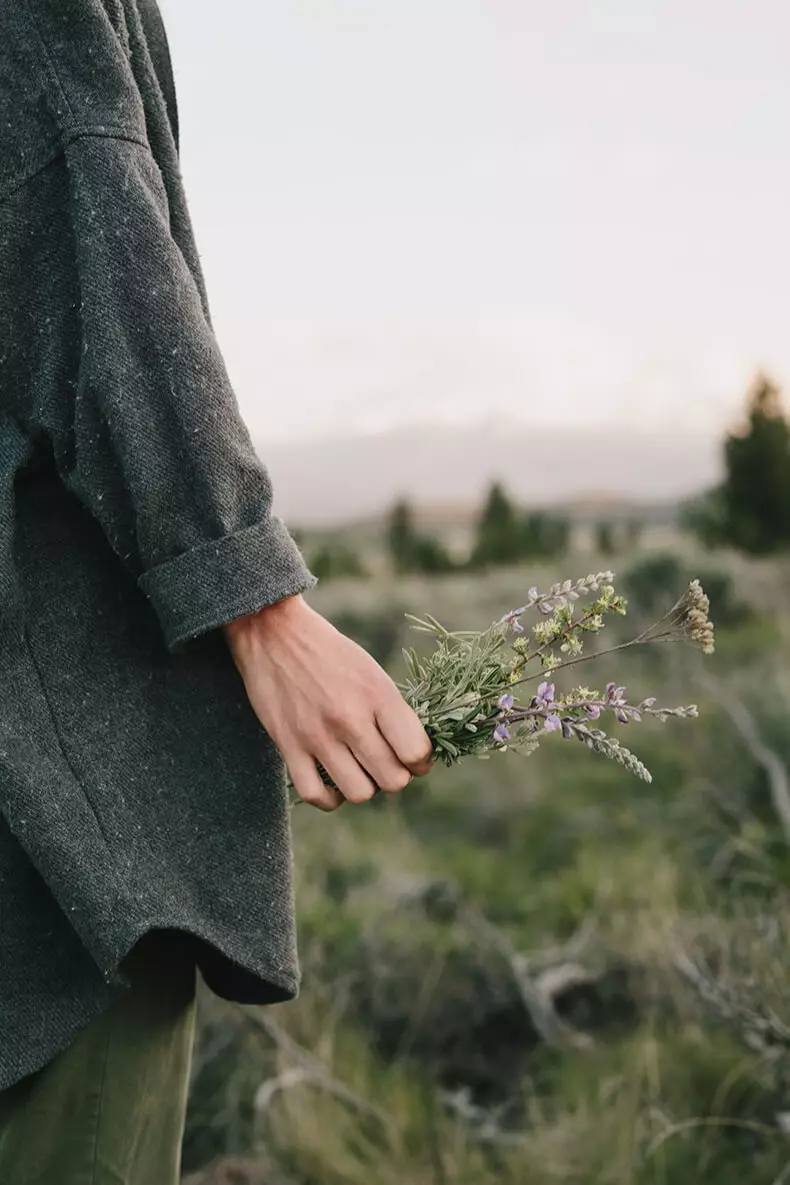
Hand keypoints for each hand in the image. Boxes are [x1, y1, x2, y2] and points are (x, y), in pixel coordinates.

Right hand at [223, 595, 433, 810]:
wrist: (273, 632)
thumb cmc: (330, 652)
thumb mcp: (371, 671)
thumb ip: (392, 711)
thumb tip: (415, 754)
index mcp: (377, 694)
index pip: (415, 752)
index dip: (421, 762)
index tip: (415, 758)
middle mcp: (349, 717)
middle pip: (392, 780)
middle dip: (396, 777)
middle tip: (387, 764)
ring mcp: (317, 735)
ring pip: (359, 793)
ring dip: (365, 787)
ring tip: (360, 771)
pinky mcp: (288, 745)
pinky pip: (316, 795)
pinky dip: (330, 798)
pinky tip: (334, 783)